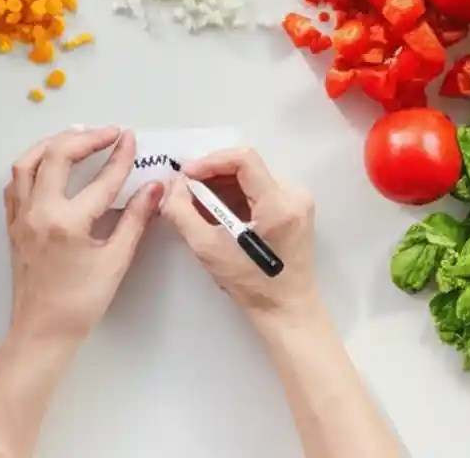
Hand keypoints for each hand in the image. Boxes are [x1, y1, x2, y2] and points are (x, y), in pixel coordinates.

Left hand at [4, 127, 163, 342]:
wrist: (42, 332)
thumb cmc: (79, 303)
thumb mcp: (116, 261)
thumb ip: (135, 219)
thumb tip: (154, 189)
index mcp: (67, 223)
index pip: (100, 179)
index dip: (119, 156)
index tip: (131, 139)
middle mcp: (39, 212)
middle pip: (57, 156)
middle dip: (85, 138)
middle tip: (108, 134)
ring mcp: (21, 217)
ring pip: (28, 163)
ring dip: (52, 144)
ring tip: (76, 137)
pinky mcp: (13, 225)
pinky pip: (16, 183)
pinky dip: (32, 166)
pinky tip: (48, 165)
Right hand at [162, 147, 318, 323]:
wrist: (285, 308)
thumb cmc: (252, 285)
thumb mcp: (209, 249)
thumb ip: (183, 213)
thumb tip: (172, 186)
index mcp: (279, 205)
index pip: (244, 159)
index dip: (211, 161)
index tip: (188, 175)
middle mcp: (294, 196)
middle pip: (246, 167)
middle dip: (212, 175)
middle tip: (186, 191)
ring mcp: (297, 200)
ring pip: (251, 176)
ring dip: (221, 186)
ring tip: (198, 204)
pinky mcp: (294, 207)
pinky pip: (258, 188)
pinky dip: (235, 195)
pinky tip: (218, 212)